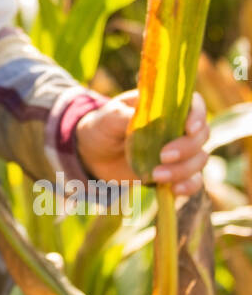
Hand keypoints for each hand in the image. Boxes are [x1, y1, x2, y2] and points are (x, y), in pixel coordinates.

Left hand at [74, 89, 208, 194]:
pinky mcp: (174, 172)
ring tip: (156, 176)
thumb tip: (145, 120)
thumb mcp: (108, 117)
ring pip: (199, 159)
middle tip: (164, 156)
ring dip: (183, 169)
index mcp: (165, 106)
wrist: (93, 154)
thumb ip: (126, 116)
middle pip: (201, 134)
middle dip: (187, 147)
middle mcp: (178, 127)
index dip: (198, 115)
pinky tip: (174, 190)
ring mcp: (179, 151)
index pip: (194, 105)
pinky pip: (193, 180)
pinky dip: (188, 186)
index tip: (189, 128)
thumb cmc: (103, 126)